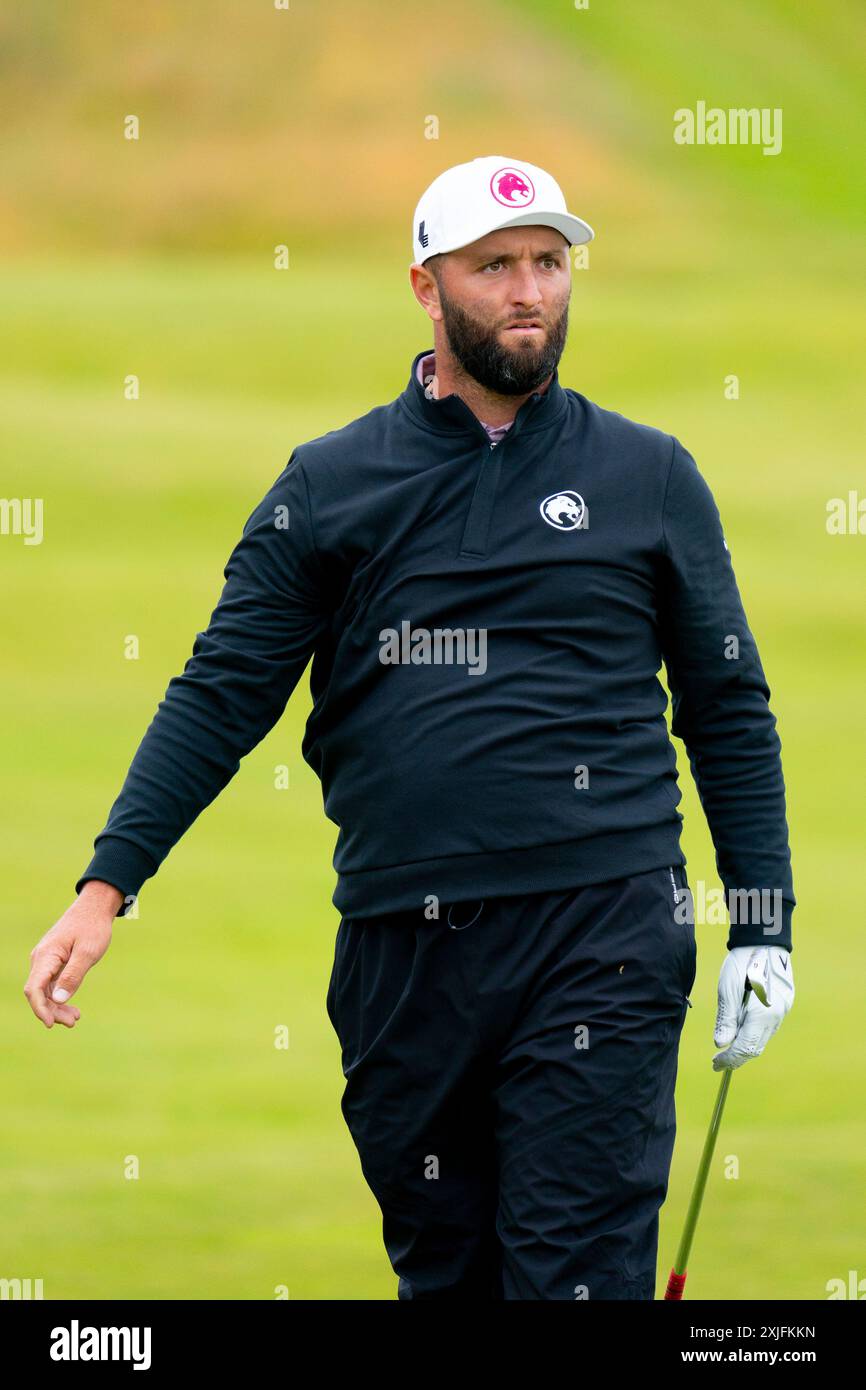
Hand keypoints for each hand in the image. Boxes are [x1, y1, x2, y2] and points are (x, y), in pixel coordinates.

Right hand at [24, 881, 121, 1028]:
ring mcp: (46, 961)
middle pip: (38, 992)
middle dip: (52, 1011)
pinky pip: (51, 984)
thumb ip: (73, 975)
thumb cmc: (93, 927)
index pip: (34, 988)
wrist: (95, 908)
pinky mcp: (53, 962)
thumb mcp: (88, 952)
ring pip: (44, 991)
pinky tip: (71, 1007)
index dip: (40, 1008)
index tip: (50, 1024)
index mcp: (47, 955)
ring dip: (56, 1007)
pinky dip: (60, 997)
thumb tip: (58, 999)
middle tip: (73, 1022)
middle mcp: (41, 959)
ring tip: (75, 1018)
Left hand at [712, 945, 793, 1070]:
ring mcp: (783, 1011)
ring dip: (745, 1046)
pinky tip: (741, 1031)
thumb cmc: (743, 961)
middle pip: (755, 1047)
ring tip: (726, 1049)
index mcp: (763, 1015)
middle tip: (718, 1061)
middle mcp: (776, 1017)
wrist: (765, 940)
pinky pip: (768, 1028)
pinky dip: (753, 1034)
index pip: (744, 1048)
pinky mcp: (784, 1004)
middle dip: (736, 1057)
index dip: (729, 1059)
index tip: (715, 1064)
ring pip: (762, 1039)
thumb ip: (727, 1018)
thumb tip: (721, 1043)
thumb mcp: (728, 989)